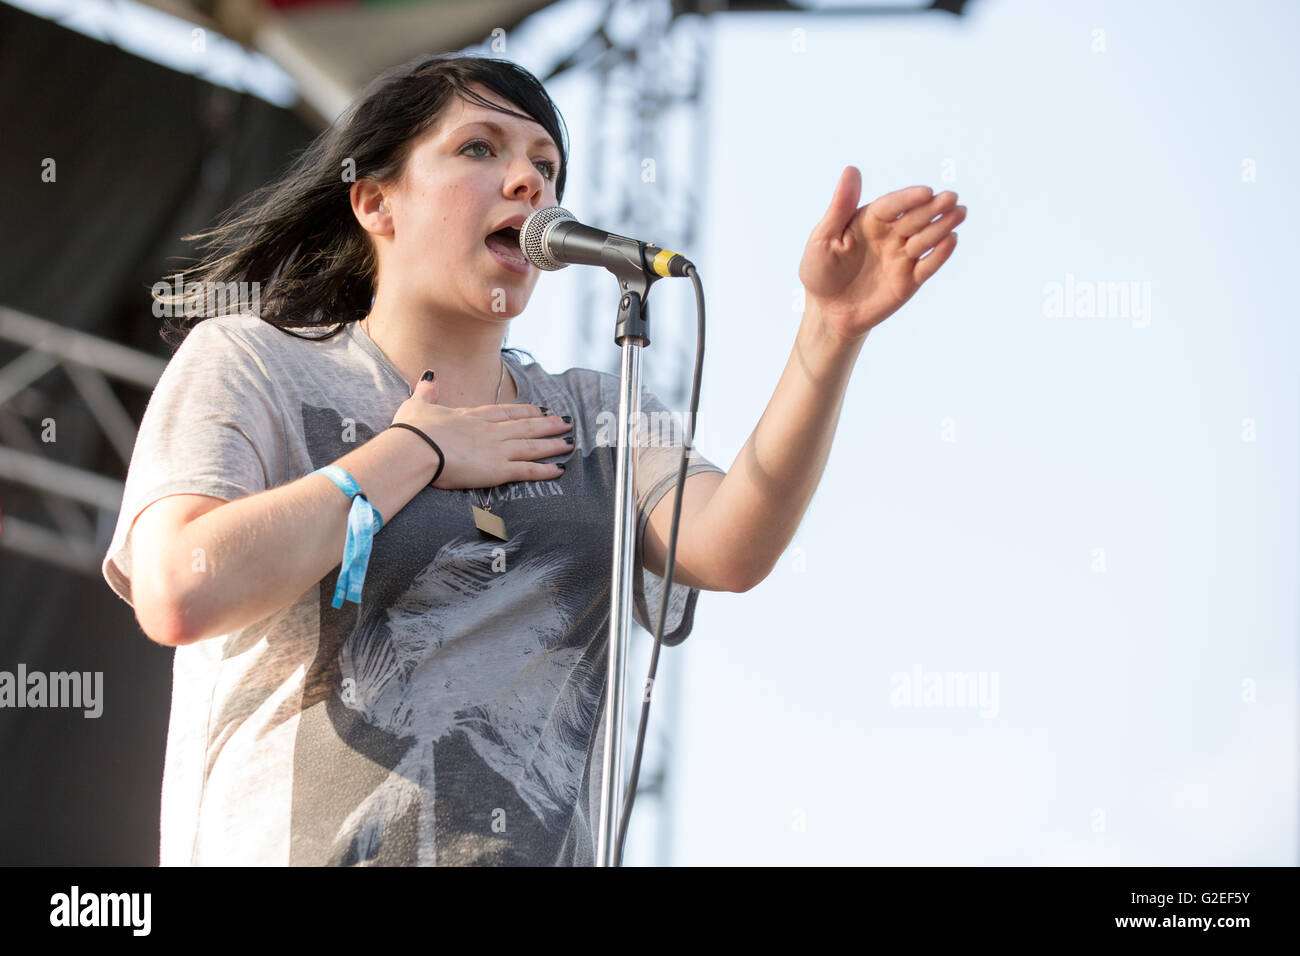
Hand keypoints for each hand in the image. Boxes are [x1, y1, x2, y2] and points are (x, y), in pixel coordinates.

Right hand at [390, 373, 573, 488]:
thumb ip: (427, 391)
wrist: (415, 449)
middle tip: (566, 422)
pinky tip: (560, 469)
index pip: (506, 412)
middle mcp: (490, 430)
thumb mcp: (418, 404)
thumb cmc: (413, 430)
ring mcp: (497, 449)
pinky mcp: (498, 470)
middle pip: (526, 426)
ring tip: (570, 442)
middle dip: (547, 424)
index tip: (541, 410)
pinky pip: (527, 470)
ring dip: (552, 444)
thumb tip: (428, 376)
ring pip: (532, 445)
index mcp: (473, 416)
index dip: (526, 411)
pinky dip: (545, 470)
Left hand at [798, 166, 963, 341]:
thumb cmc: (820, 271)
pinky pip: (927, 265)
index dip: (908, 198)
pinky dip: (940, 254)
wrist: (828, 311)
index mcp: (869, 220)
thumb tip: (851, 169)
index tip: (926, 192)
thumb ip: (839, 207)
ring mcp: (902, 257)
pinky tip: (951, 240)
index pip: (892, 205)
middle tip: (951, 198)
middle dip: (932, 208)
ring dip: (942, 226)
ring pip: (925, 239)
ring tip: (959, 213)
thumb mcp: (823, 238)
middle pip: (914, 218)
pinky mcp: (910, 280)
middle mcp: (890, 235)